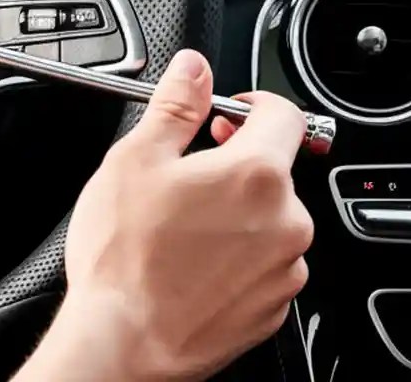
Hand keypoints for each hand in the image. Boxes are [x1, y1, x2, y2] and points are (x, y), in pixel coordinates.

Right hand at [21, 50, 312, 381]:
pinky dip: (236, 256)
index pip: (282, 113)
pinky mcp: (275, 306)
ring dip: (236, 213)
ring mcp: (285, 267)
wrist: (124, 341)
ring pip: (269, 219)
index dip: (251, 104)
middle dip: (233, 164)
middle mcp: (286, 220)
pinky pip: (264, 263)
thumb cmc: (124, 256)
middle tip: (184, 175)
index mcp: (257, 173)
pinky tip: (190, 262)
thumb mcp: (135, 160)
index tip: (226, 113)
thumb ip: (175, 105)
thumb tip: (193, 68)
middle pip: (273, 170)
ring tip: (180, 228)